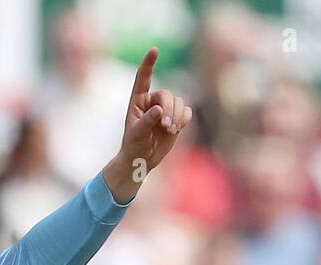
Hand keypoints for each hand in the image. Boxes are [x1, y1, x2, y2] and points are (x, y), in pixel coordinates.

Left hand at [102, 47, 192, 202]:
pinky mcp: (176, 117)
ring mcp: (165, 108)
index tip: (154, 50)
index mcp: (137, 101)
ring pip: (178, 102)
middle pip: (167, 94)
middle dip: (169, 109)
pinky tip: (177, 129)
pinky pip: (186, 110)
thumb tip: (159, 110)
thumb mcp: (137, 135)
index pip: (143, 78)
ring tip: (169, 130)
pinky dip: (184, 119)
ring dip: (177, 116)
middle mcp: (152, 101)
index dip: (149, 64)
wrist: (143, 159)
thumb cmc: (134, 146)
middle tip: (166, 126)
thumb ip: (146, 122)